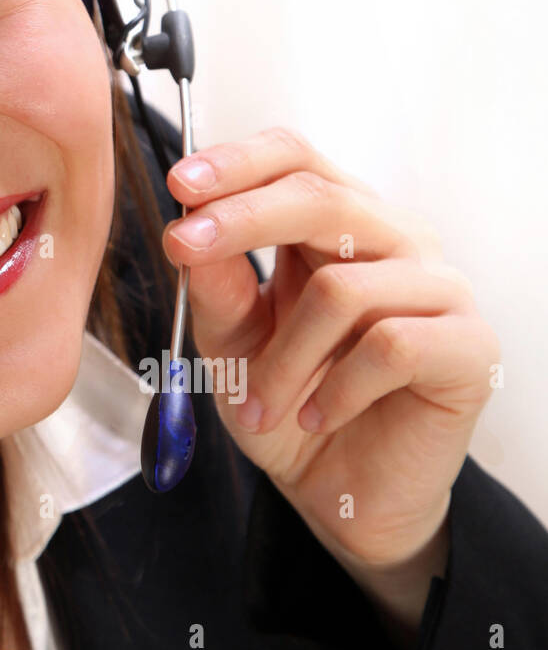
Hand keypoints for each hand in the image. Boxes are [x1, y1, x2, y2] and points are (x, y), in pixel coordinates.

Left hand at [162, 128, 499, 632]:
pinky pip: (389, 345)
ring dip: (282, 357)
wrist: (340, 492)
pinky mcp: (469, 345)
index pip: (295, 157)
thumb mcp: (231, 340)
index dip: (237, 162)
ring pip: (342, 287)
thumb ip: (215, 284)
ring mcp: (439, 288)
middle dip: (240, 220)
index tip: (180, 183)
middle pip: (320, 196)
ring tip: (259, 403)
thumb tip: (185, 226)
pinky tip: (315, 416)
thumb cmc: (289, 402)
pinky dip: (334, 389)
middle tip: (181, 247)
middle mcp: (393, 239)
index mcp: (336, 222)